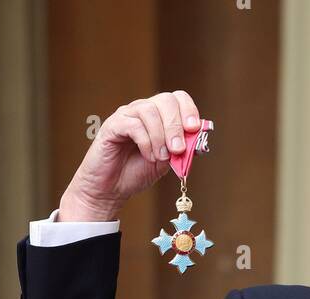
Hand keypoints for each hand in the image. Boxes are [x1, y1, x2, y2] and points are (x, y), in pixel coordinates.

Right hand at [58, 90, 201, 221]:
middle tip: (178, 149)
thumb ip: (181, 150)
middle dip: (176, 126)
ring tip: (160, 157)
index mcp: (159, 117)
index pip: (177, 98)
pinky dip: (145, 142)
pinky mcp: (112, 126)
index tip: (194, 128)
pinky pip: (133, 125)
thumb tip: (198, 139)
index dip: (189, 110)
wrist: (111, 189)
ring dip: (160, 136)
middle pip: (165, 100)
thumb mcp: (167, 162)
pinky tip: (147, 156)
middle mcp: (142, 111)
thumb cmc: (136, 173)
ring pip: (149, 111)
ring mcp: (126, 116)